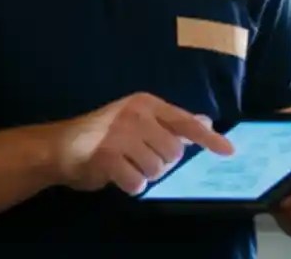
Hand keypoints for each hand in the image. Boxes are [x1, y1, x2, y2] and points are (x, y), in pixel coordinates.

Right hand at [49, 92, 234, 196]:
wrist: (60, 146)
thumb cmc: (104, 134)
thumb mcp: (140, 121)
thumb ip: (171, 123)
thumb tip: (206, 121)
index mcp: (146, 104)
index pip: (184, 121)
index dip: (209, 138)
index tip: (229, 150)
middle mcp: (136, 115)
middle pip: (173, 153)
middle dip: (161, 163)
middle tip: (139, 158)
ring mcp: (121, 134)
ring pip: (157, 170)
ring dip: (144, 174)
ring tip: (125, 164)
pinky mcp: (108, 156)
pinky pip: (137, 182)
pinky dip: (131, 185)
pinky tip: (117, 175)